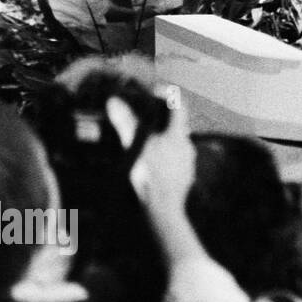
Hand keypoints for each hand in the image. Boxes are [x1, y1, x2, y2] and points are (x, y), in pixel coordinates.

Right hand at [116, 96, 204, 262]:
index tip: (154, 91)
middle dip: (163, 118)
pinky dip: (164, 156)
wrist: (163, 209)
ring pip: (177, 143)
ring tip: (145, 138)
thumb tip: (114, 101)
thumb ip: (125, 123)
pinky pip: (176, 160)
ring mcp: (188, 162)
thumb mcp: (135, 146)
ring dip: (163, 138)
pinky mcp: (184, 177)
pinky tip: (151, 162)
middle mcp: (188, 146)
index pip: (179, 106)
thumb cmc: (151, 175)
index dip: (168, 95)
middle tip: (145, 115)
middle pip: (178, 125)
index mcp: (178, 134)